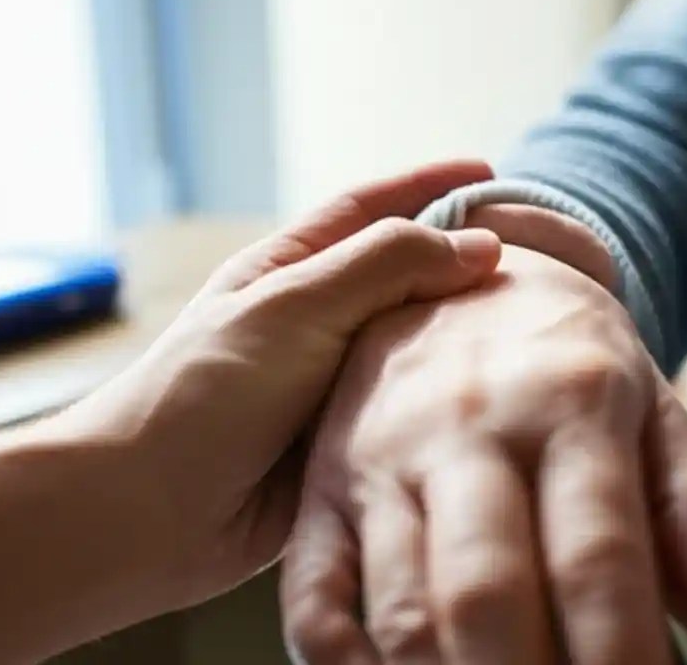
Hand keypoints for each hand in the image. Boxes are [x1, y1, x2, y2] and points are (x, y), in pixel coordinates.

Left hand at [70, 161, 502, 609]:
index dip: (430, 186)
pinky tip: (492, 407)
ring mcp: (330, 386)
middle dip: (460, 266)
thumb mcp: (298, 304)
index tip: (492, 176)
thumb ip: (388, 266)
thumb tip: (479, 246)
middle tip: (536, 262)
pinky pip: (408, 418)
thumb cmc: (207, 391)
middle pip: (402, 279)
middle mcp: (315, 322)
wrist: (150, 509)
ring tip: (531, 332)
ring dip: (461, 342)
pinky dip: (446, 409)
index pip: (371, 210)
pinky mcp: (344, 448)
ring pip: (413, 352)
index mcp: (291, 270)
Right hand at [280, 240, 686, 663]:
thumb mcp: (652, 404)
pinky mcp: (326, 481)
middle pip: (487, 589)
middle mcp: (467, 427)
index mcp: (569, 403)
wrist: (465, 263)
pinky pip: (313, 592)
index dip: (624, 657)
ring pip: (400, 601)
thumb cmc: (571, 357)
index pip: (598, 556)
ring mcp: (383, 455)